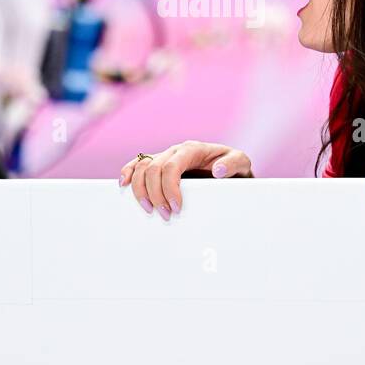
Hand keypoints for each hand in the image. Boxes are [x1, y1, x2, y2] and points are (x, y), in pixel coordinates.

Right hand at [119, 141, 252, 219]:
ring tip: (150, 210)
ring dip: (140, 190)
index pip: (171, 167)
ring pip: (141, 167)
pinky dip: (128, 173)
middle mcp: (175, 151)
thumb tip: (217, 170)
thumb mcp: (241, 163)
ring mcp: (164, 156)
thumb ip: (233, 163)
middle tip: (166, 215)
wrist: (228, 168)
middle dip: (156, 195)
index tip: (176, 208)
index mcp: (192, 149)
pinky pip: (137, 164)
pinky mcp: (158, 164)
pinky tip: (124, 185)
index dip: (169, 188)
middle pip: (153, 169)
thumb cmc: (232, 166)